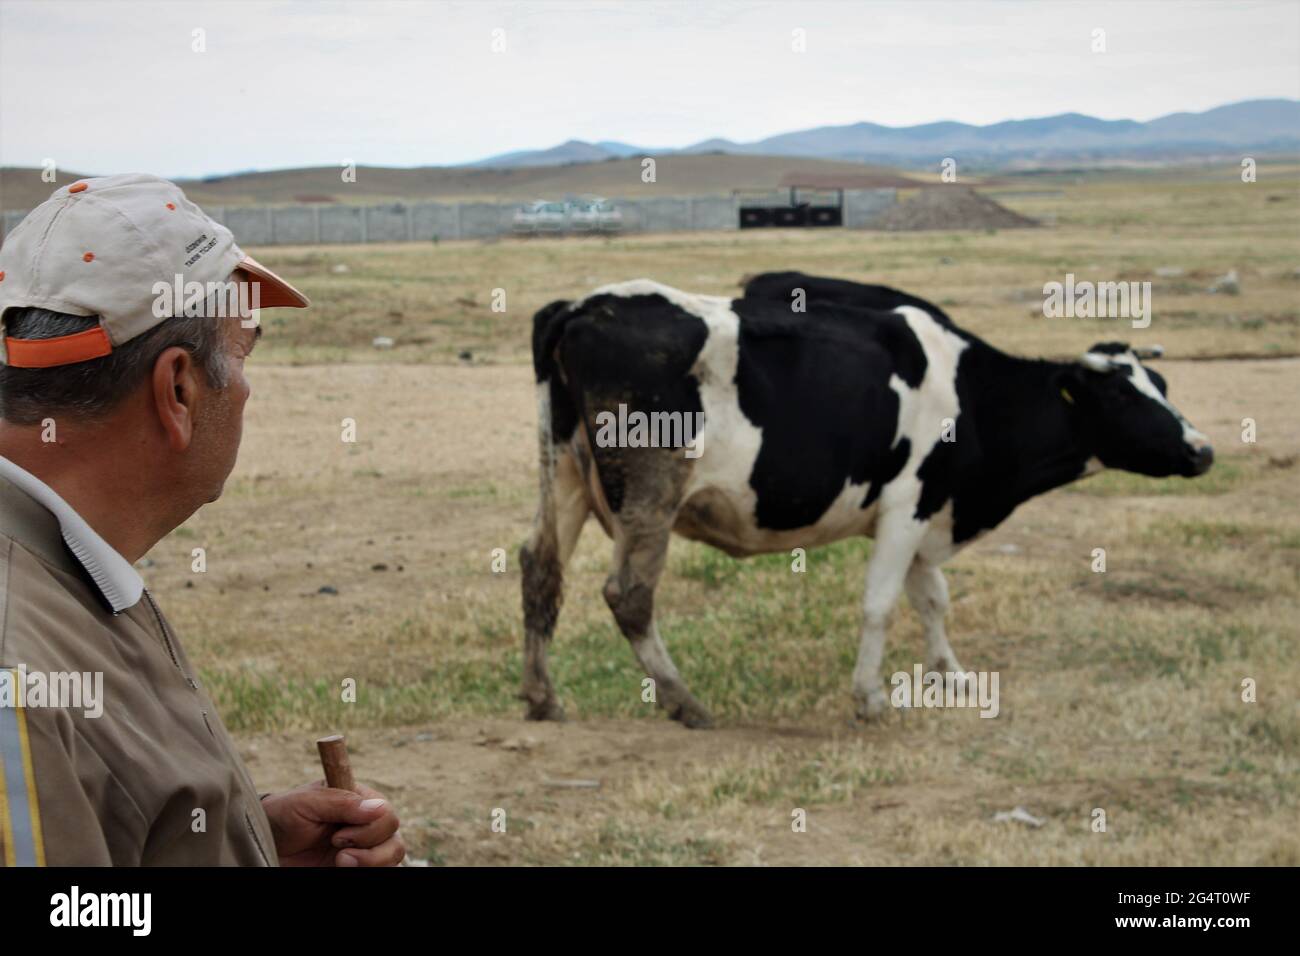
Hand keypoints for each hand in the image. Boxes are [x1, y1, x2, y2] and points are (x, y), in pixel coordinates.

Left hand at [260, 780, 403, 866]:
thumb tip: (380, 807)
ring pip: (392, 857)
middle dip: (369, 850)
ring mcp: (363, 847)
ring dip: (370, 863)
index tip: (337, 835)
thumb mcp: (306, 803)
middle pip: (394, 839)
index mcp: (359, 800)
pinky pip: (381, 870)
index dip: (370, 828)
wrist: (263, 843)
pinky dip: (369, 871)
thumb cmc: (282, 816)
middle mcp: (366, 823)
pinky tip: (342, 868)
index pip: (387, 814)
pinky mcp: (356, 865)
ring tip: (339, 863)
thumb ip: (341, 802)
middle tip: (337, 853)